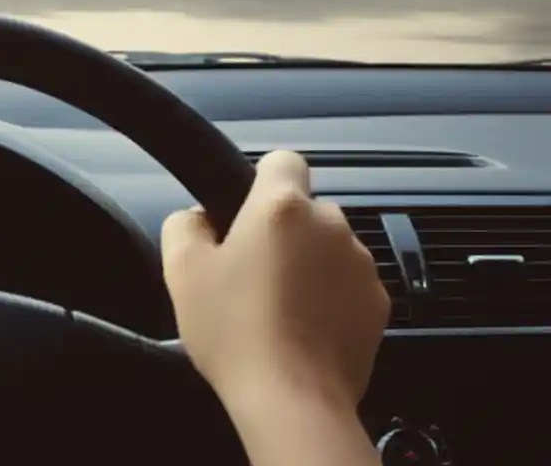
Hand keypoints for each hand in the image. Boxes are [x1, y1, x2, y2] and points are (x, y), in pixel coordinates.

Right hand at [161, 150, 388, 414]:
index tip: (243, 215)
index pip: (283, 160)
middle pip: (305, 209)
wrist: (292, 399)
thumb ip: (184, 225)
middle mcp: (331, 226)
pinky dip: (330, 299)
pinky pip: (348, 286)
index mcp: (281, 207)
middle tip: (249, 272)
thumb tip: (197, 218)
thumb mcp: (181, 270)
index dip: (260, 181)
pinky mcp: (378, 304)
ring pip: (328, 249)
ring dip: (308, 266)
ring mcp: (361, 265)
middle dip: (282, 232)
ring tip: (276, 308)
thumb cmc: (235, 332)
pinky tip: (302, 329)